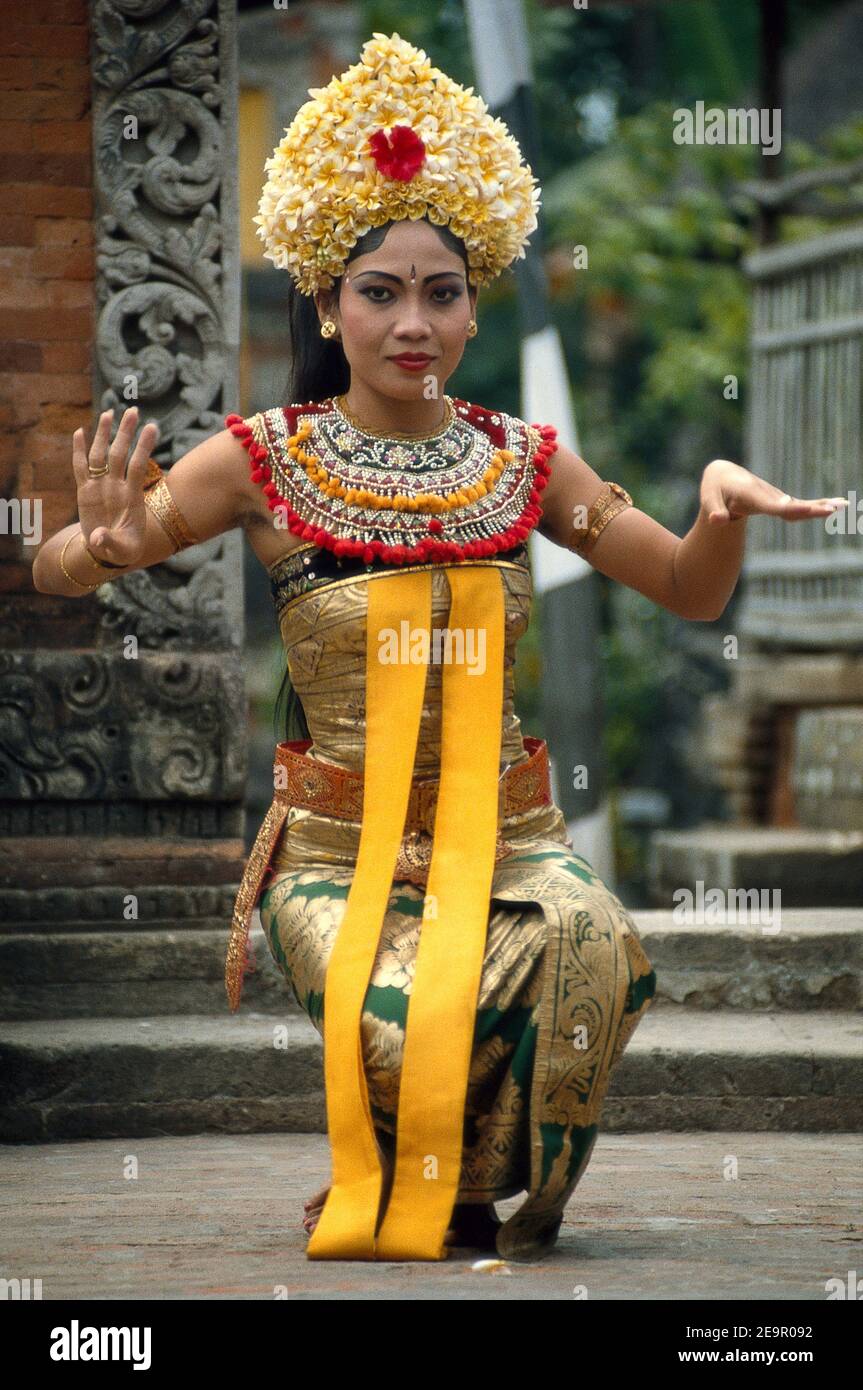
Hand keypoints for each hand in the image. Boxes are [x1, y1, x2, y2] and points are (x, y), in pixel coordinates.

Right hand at [72, 406, 159, 567]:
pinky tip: (80, 432)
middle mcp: (116, 487)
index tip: (152, 426)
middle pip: (119, 454)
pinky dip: (79, 451)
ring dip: (104, 435)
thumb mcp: (120, 551)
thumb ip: (110, 543)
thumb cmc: (122, 551)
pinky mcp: (85, 492)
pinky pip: (80, 468)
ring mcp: (101, 487)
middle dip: (125, 432)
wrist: (109, 552)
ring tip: (108, 413)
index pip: (137, 466)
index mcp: (130, 498)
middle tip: (133, 410)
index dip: (143, 447)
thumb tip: (96, 538)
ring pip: (101, 456)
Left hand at [700, 459, 848, 524]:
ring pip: (799, 504)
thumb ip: (714, 510)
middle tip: (833, 508)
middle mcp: (767, 495)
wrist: (724, 475)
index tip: (803, 511)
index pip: (771, 505)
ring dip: (820, 506)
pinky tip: (837, 505)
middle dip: (811, 508)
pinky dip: (817, 506)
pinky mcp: (779, 502)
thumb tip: (717, 521)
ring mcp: (775, 498)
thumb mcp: (709, 498)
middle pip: (791, 505)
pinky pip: (799, 506)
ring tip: (843, 506)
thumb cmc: (715, 488)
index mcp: (751, 495)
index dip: (787, 509)